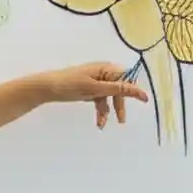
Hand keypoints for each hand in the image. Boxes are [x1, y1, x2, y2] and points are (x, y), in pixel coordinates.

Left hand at [33, 61, 150, 128]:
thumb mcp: (94, 88)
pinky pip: (99, 100)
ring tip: (102, 124)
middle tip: (121, 120)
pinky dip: (100, 110)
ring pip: (108, 97)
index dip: (134, 89)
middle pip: (118, 90)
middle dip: (119, 105)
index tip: (144, 99)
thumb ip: (115, 89)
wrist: (48, 88)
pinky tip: (98, 122)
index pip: (126, 78)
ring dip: (107, 111)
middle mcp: (102, 73)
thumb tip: (134, 88)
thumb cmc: (70, 84)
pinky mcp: (89, 90)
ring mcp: (96, 82)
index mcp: (105, 68)